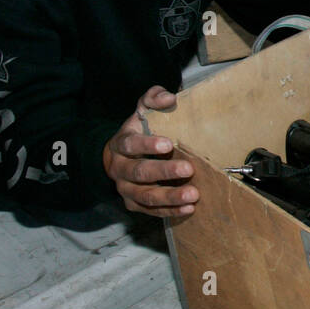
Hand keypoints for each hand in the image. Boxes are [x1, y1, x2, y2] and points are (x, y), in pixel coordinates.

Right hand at [102, 85, 197, 216]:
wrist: (116, 158)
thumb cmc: (137, 132)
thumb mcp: (142, 112)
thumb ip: (152, 99)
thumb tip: (169, 97)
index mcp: (121, 144)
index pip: (130, 144)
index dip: (147, 144)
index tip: (167, 144)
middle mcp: (120, 169)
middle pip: (140, 172)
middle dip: (165, 172)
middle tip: (188, 169)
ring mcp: (126, 189)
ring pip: (146, 196)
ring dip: (170, 196)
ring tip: (193, 195)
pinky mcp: (133, 204)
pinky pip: (151, 211)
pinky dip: (170, 211)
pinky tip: (188, 208)